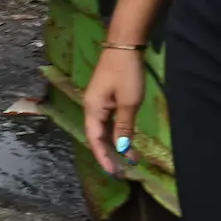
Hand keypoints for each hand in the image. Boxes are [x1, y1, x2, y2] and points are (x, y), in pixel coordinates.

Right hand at [84, 45, 145, 173]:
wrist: (124, 46)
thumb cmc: (126, 73)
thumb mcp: (129, 102)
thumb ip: (124, 126)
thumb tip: (120, 147)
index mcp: (92, 109)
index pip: (95, 139)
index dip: (103, 157)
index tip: (114, 173)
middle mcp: (91, 107)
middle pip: (97, 136)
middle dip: (108, 155)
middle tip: (121, 172)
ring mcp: (99, 102)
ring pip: (103, 130)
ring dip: (114, 145)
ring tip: (129, 160)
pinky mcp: (107, 98)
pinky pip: (109, 121)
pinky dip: (117, 133)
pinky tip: (127, 140)